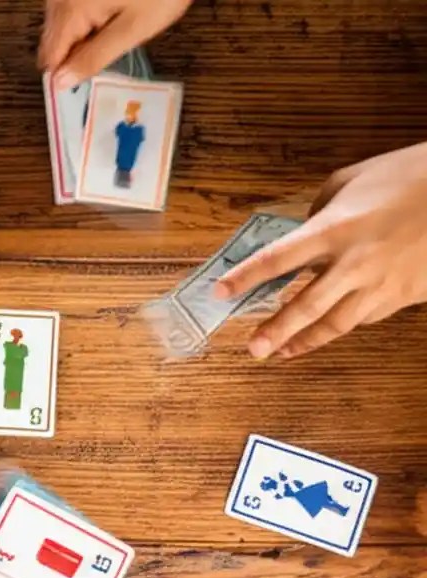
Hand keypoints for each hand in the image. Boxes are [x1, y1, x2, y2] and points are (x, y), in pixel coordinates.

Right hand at [39, 0, 192, 89]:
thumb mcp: (133, 30)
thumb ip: (94, 58)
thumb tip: (60, 83)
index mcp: (70, 10)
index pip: (50, 59)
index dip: (67, 75)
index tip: (87, 82)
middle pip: (51, 42)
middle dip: (74, 54)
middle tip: (107, 54)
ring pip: (59, 26)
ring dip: (80, 37)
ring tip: (114, 29)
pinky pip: (68, 9)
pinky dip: (84, 19)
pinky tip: (110, 13)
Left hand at [214, 142, 426, 358]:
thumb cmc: (411, 176)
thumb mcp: (353, 179)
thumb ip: (320, 206)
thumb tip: (303, 228)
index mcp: (335, 228)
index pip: (277, 259)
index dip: (245, 278)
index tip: (219, 293)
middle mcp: (354, 261)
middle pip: (304, 305)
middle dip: (274, 330)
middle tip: (251, 348)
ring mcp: (382, 283)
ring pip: (336, 323)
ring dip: (305, 341)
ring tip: (281, 353)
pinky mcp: (405, 295)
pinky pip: (366, 317)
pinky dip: (342, 325)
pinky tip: (327, 330)